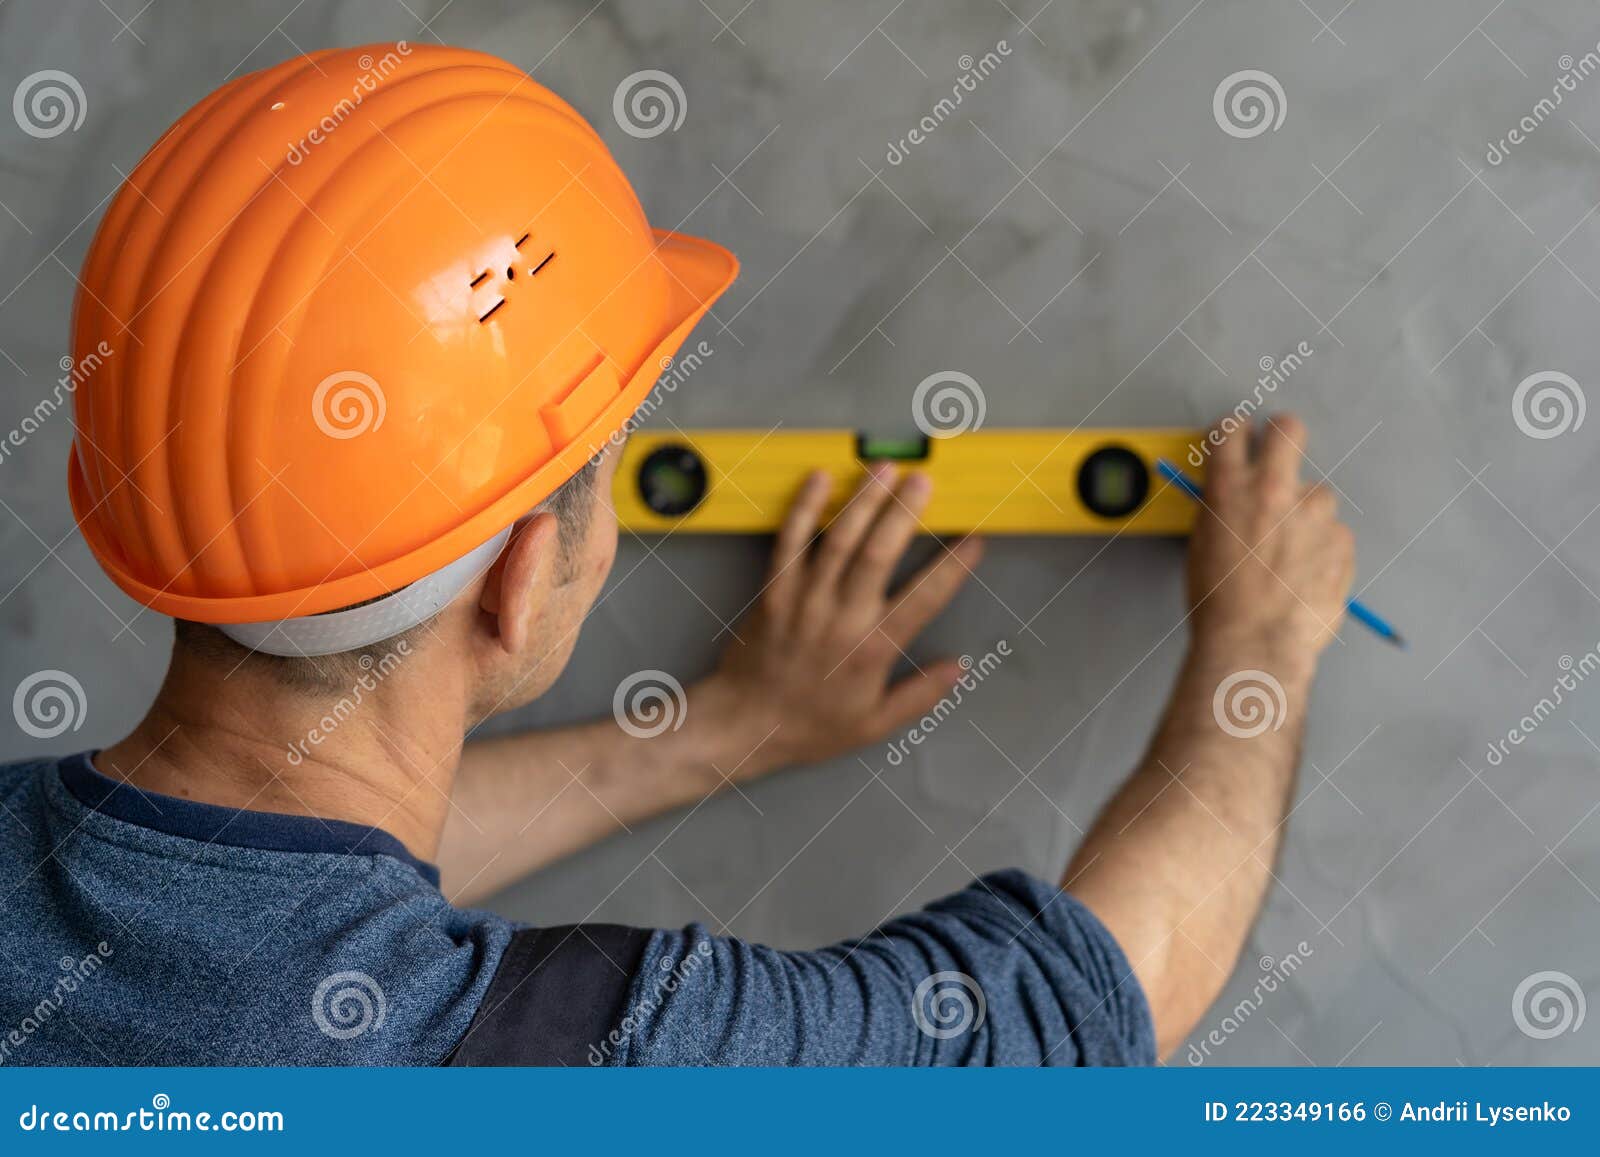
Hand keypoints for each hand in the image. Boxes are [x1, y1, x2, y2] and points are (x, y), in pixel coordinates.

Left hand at [697, 462, 984, 776]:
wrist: (745, 724)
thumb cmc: (811, 726)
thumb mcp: (874, 725)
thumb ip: (919, 695)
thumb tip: (960, 668)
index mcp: (873, 649)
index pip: (924, 599)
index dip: (953, 568)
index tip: (975, 541)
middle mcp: (842, 617)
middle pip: (879, 553)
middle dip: (904, 512)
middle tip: (925, 481)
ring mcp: (804, 600)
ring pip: (838, 540)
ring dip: (863, 500)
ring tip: (886, 468)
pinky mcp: (773, 591)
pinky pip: (790, 542)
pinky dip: (804, 508)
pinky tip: (821, 479)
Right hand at [1186, 414, 1354, 677]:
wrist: (1256, 642)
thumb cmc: (1219, 604)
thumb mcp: (1200, 547)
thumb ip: (1218, 512)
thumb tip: (1229, 499)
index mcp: (1229, 490)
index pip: (1231, 432)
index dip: (1234, 433)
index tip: (1238, 439)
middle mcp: (1274, 491)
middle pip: (1287, 430)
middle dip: (1282, 435)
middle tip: (1278, 454)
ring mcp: (1314, 514)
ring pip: (1316, 496)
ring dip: (1306, 514)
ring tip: (1289, 554)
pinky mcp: (1341, 539)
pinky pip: (1333, 533)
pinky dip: (1322, 548)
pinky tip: (1304, 575)